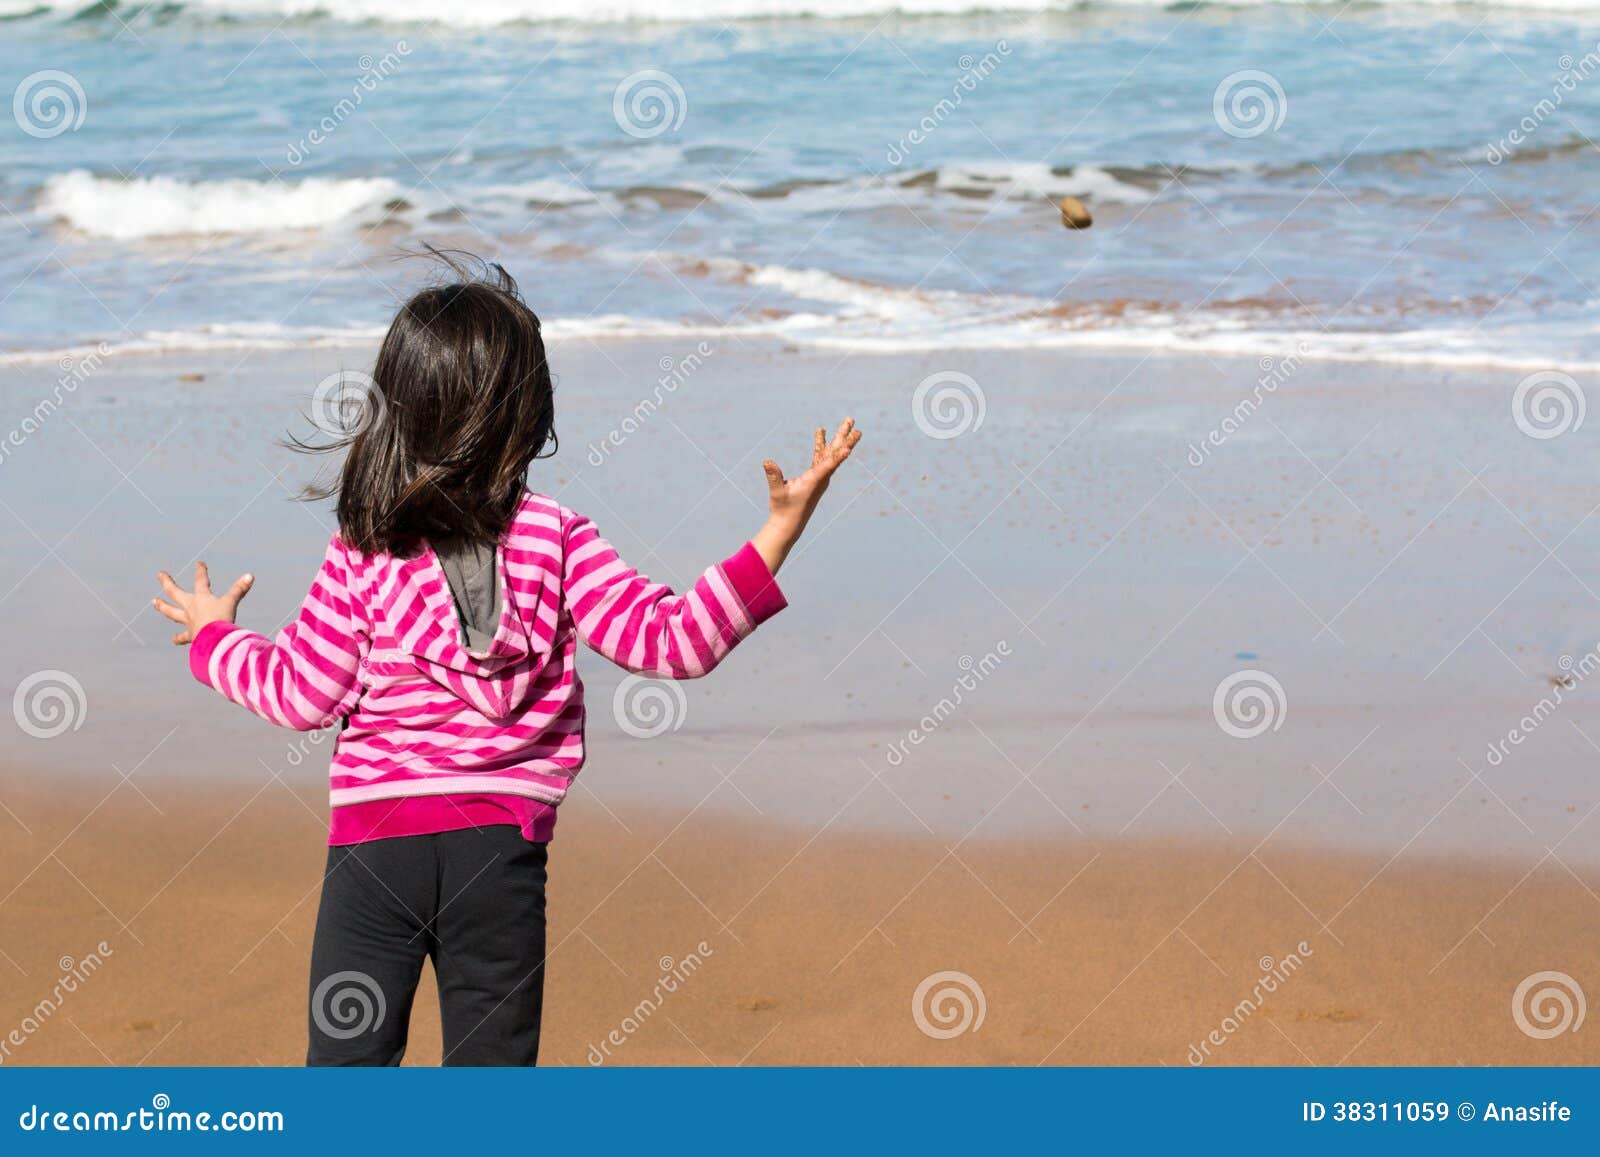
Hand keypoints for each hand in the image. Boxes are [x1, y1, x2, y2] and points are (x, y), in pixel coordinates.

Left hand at [153, 562, 253, 645]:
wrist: (214, 640)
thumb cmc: (222, 619)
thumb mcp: (231, 602)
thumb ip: (239, 589)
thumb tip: (250, 576)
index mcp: (201, 598)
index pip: (200, 581)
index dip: (201, 571)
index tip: (199, 563)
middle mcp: (191, 607)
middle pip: (175, 592)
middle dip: (167, 582)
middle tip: (160, 574)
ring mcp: (188, 621)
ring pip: (171, 612)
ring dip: (163, 606)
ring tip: (155, 602)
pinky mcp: (191, 635)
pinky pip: (183, 637)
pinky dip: (179, 638)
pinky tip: (174, 640)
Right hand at [753, 417, 862, 574]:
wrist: (789, 524)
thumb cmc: (783, 509)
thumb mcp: (777, 492)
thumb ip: (773, 476)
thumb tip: (766, 462)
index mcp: (814, 481)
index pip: (828, 466)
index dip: (838, 456)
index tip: (849, 447)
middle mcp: (821, 477)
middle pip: (836, 453)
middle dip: (845, 437)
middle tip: (854, 424)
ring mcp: (820, 477)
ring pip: (831, 452)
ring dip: (838, 437)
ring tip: (848, 422)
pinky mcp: (815, 477)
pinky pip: (821, 457)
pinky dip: (822, 444)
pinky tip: (821, 432)